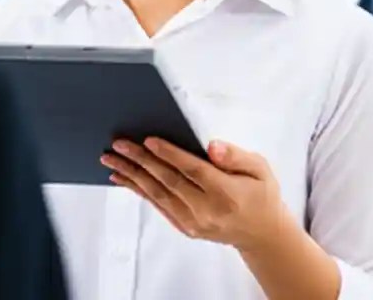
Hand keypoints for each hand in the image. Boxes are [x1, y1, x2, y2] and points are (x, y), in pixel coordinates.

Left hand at [101, 138, 290, 252]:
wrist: (261, 233)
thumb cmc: (260, 195)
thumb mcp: (260, 170)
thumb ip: (236, 156)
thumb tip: (211, 146)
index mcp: (227, 194)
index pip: (192, 170)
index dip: (169, 154)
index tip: (149, 139)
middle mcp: (207, 211)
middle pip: (168, 181)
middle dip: (141, 160)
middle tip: (119, 144)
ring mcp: (193, 223)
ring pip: (157, 194)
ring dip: (131, 175)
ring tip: (111, 159)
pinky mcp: (185, 228)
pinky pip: (157, 205)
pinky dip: (138, 190)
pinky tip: (122, 178)